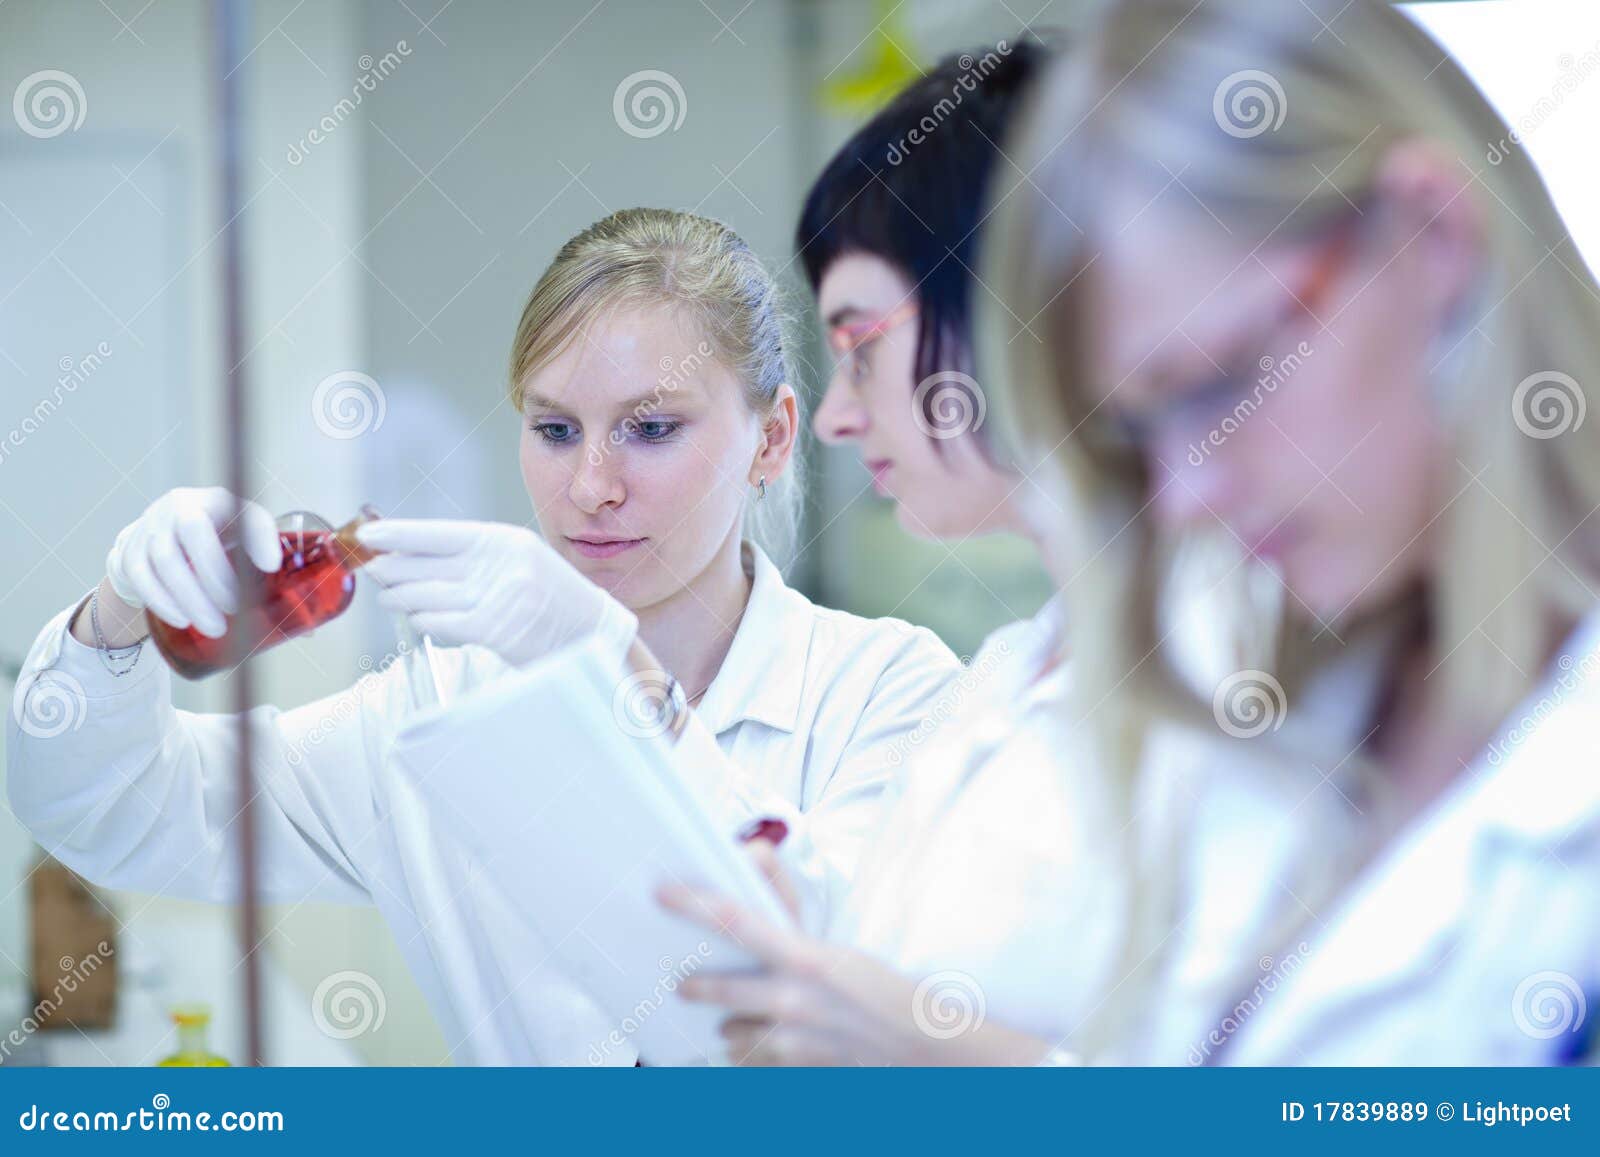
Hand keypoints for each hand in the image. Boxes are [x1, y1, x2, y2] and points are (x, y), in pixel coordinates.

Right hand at [105, 486, 281, 636]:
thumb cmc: (214, 546)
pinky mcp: (129, 548)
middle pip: (195, 531)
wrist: (156, 539)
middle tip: (237, 609)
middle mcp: (185, 505)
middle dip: (217, 574)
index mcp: (223, 503)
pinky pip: (141, 574)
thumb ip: (269, 579)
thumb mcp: (240, 547)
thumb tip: (307, 630)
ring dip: (191, 597)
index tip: (272, 566)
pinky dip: (162, 600)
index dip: (259, 536)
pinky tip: (182, 619)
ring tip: (215, 628)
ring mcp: (152, 525)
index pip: (245, 512)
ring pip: (165, 558)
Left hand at [355, 518, 638, 667]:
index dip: (396, 534)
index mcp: (503, 540)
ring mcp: (496, 597)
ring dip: (401, 598)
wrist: (591, 637)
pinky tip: (421, 619)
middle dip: (390, 568)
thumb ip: (473, 559)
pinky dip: (424, 621)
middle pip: (422, 564)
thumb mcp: (519, 563)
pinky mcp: (493, 629)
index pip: (437, 533)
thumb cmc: (551, 601)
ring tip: (391, 597)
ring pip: (424, 595)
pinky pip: (439, 623)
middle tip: (372, 570)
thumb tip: (410, 559)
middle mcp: (498, 563)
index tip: (365, 536)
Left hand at [658, 884, 1059, 1065]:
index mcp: (805, 957)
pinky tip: (760, 1042)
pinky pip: (751, 1063)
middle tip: (686, 981)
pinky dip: (750, 1053)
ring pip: (730, 1034)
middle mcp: (791, 1001)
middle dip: (697, 986)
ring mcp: (790, 1041)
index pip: (736, 920)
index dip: (693, 904)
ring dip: (730, 1024)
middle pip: (716, 990)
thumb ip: (788, 900)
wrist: (921, 1046)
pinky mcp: (793, 1070)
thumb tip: (755, 855)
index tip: (662, 892)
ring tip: (740, 1015)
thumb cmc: (880, 988)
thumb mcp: (837, 939)